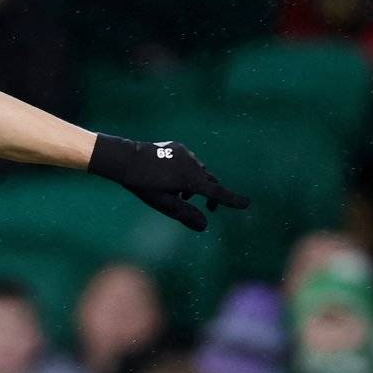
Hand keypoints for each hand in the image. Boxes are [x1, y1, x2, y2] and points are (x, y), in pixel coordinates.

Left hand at [87, 134, 248, 230]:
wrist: (126, 159)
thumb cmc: (143, 185)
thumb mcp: (163, 204)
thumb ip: (185, 214)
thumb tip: (205, 225)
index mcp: (190, 180)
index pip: (216, 193)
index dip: (232, 200)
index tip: (246, 204)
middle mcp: (192, 165)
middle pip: (211, 182)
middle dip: (211, 196)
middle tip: (209, 208)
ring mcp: (186, 154)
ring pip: (199, 172)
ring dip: (196, 184)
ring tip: (180, 193)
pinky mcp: (178, 147)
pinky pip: (189, 162)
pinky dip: (186, 172)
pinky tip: (170, 177)